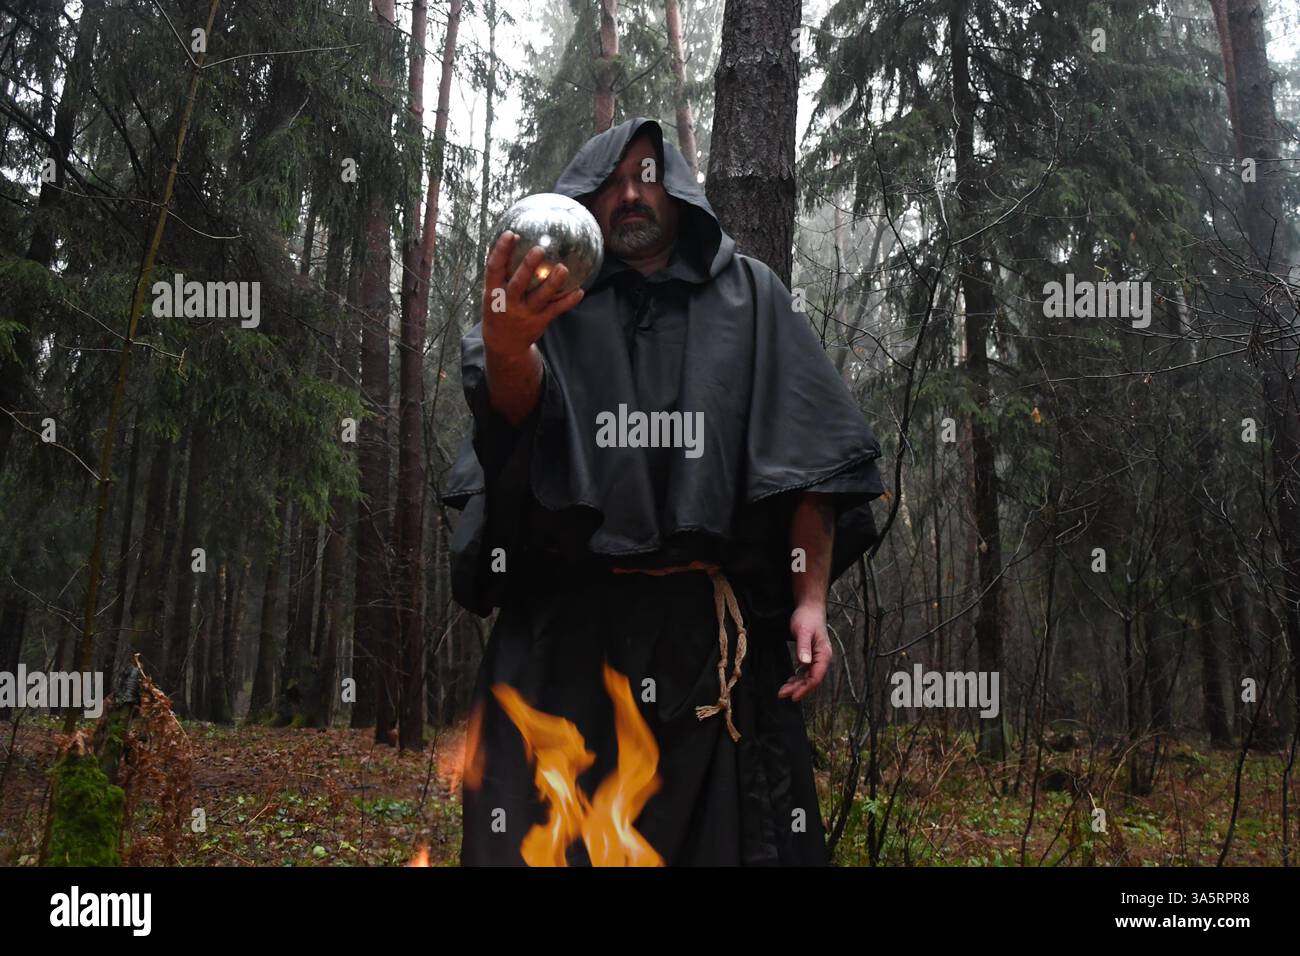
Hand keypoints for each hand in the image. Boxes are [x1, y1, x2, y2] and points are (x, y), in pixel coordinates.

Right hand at [481, 230, 584, 358]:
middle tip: (539, 249)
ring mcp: (524, 314)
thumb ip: (502, 270)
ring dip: (553, 284)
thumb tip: (514, 236)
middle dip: (528, 267)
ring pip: (540, 298)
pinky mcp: (539, 322)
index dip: (500, 251)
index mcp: (493, 292)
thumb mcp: (492, 291)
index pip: (494, 269)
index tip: (510, 234)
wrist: (504, 343)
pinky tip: (580, 291)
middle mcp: (508, 303)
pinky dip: (568, 302)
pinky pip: (555, 310)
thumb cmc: (500, 308)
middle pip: (518, 283)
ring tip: (563, 269)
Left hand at [779, 603, 831, 701]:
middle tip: (782, 694)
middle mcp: (822, 658)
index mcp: (823, 654)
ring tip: (783, 691)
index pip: (816, 677)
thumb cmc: (807, 618)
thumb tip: (804, 663)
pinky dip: (798, 678)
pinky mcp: (812, 655)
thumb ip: (803, 647)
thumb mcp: (803, 632)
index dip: (805, 689)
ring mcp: (817, 657)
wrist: (809, 608)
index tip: (793, 696)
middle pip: (812, 680)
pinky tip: (790, 681)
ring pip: (808, 677)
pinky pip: (806, 672)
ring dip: (797, 685)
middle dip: (798, 689)